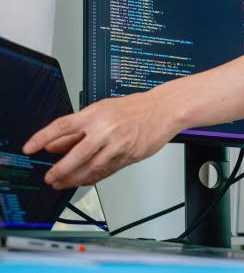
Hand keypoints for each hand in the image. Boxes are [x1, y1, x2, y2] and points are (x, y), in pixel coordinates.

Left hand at [22, 86, 182, 188]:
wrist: (164, 109)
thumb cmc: (135, 108)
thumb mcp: (102, 110)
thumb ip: (77, 129)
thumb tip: (54, 144)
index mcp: (96, 114)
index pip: (63, 126)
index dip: (43, 137)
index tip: (30, 147)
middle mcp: (106, 129)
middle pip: (76, 154)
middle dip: (60, 169)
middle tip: (49, 177)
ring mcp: (119, 144)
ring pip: (92, 167)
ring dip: (75, 178)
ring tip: (62, 183)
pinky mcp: (130, 155)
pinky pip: (107, 171)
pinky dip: (93, 178)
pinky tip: (84, 180)